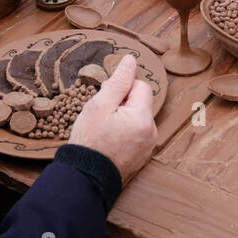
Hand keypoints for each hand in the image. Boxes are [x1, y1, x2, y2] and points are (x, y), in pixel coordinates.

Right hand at [68, 55, 156, 181]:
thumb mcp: (100, 104)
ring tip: (104, 129)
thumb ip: (118, 81)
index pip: (141, 86)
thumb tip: (130, 60)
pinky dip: (124, 133)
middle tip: (103, 115)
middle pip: (140, 103)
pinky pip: (136, 134)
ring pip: (137, 118)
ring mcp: (147, 146)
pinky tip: (108, 140)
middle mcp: (151, 132)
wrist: (85, 177)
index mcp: (143, 117)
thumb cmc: (90, 141)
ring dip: (123, 118)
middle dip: (123, 103)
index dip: (122, 88)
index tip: (107, 99)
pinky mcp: (141, 156)